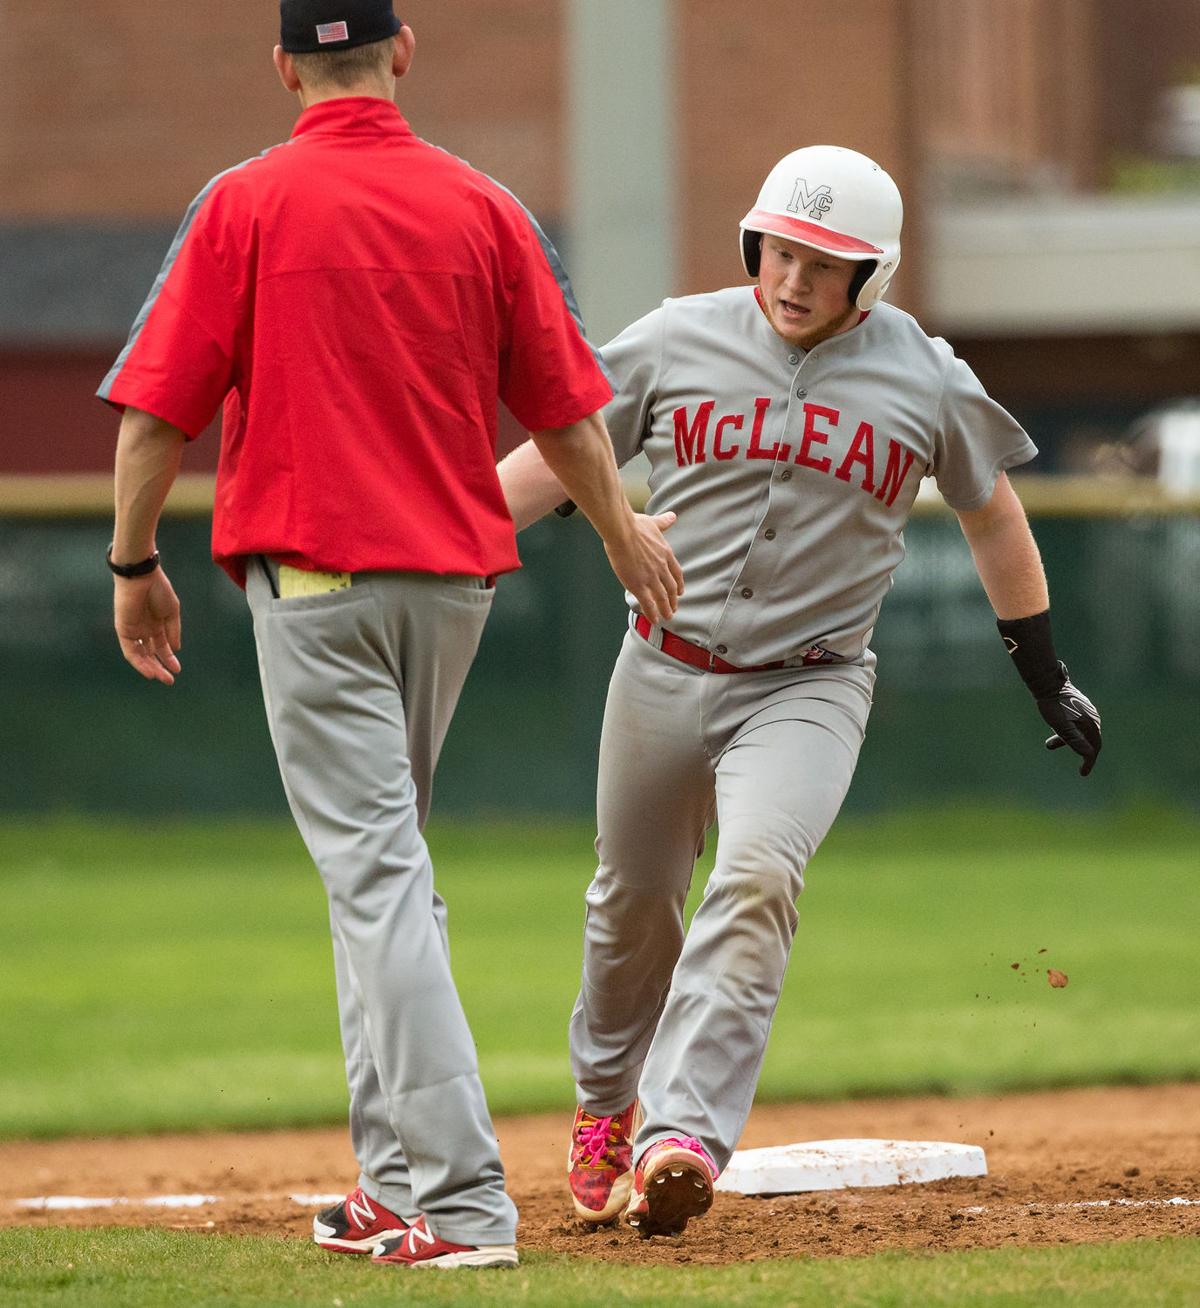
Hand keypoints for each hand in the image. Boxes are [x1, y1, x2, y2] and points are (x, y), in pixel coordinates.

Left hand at [114, 569, 181, 685]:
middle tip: (170, 680)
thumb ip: (173, 630)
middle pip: (151, 653)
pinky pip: (130, 650)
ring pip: (140, 654)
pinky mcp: (123, 629)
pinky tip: (149, 670)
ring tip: (161, 678)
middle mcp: (144, 629)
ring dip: (150, 667)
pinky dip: (139, 661)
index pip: (161, 646)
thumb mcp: (171, 611)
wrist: (142, 576)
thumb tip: (176, 649)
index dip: (169, 659)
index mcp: (156, 623)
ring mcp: (133, 630)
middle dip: (160, 666)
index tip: (177, 669)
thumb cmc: (159, 589)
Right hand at [604, 511, 683, 626]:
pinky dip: (652, 613)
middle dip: (673, 600)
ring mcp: (651, 578)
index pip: (677, 573)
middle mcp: (661, 568)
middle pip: (671, 588)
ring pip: (662, 598)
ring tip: (667, 617)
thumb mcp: (653, 522)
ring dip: (666, 609)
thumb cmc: (634, 525)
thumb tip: (672, 516)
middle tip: (674, 608)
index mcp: (665, 554)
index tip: (680, 591)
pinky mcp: (638, 585)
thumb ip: (663, 522)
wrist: (622, 531)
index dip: (679, 584)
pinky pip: (648, 603)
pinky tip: (654, 620)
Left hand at [1036, 664, 1100, 775]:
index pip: (1094, 748)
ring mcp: (1087, 710)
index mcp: (1090, 724)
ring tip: (1051, 743)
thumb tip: (1089, 754)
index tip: (1083, 773)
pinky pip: (1078, 723)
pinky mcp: (1079, 705)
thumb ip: (1074, 740)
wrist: (1048, 683)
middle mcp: (1092, 717)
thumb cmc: (1053, 706)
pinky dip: (1069, 731)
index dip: (1089, 762)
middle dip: (1081, 752)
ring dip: (1070, 740)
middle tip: (1076, 765)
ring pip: (1082, 731)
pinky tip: (1055, 730)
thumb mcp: (1061, 726)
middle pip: (1090, 741)